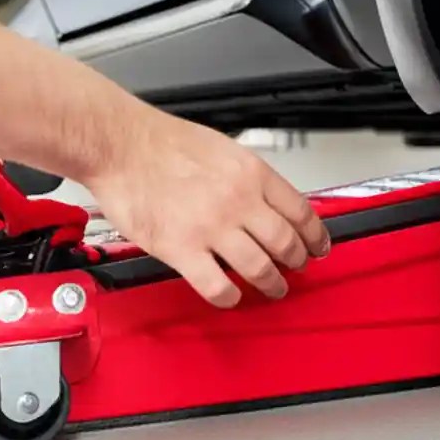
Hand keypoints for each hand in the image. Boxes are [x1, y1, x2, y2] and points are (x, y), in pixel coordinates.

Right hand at [83, 108, 329, 306]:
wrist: (121, 145)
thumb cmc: (163, 143)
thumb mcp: (223, 148)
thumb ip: (249, 177)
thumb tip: (269, 199)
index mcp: (251, 173)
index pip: (301, 211)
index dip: (316, 235)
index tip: (318, 246)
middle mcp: (238, 201)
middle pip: (286, 243)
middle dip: (298, 262)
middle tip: (297, 268)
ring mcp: (212, 227)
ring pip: (260, 269)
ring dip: (272, 284)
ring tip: (273, 288)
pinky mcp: (182, 249)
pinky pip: (218, 286)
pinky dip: (231, 297)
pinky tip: (231, 296)